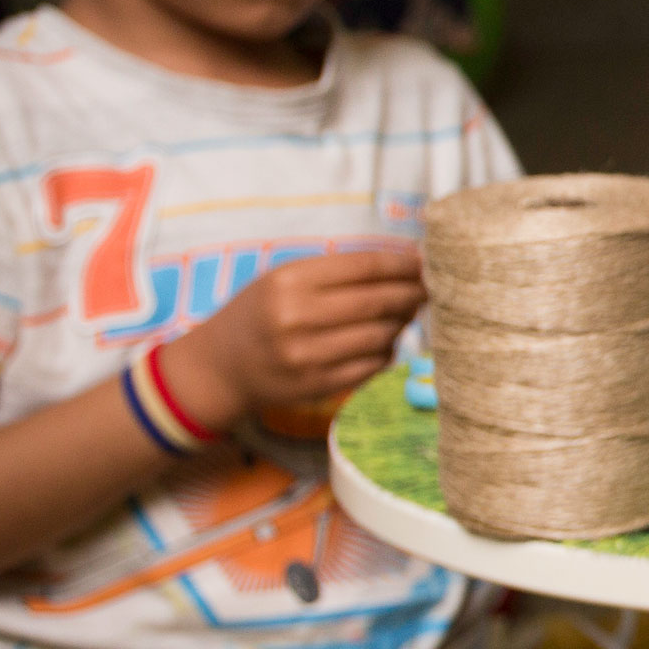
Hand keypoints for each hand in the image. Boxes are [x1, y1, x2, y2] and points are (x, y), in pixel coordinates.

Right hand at [162, 247, 427, 431]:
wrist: (220, 366)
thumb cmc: (260, 312)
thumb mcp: (285, 279)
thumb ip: (338, 272)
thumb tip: (406, 266)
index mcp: (289, 281)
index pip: (365, 267)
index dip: (403, 264)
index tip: (426, 263)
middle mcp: (296, 318)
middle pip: (378, 302)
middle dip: (412, 294)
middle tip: (428, 290)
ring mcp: (307, 356)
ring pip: (381, 336)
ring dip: (401, 324)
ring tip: (403, 315)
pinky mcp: (318, 385)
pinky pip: (372, 366)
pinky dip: (387, 352)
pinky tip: (383, 342)